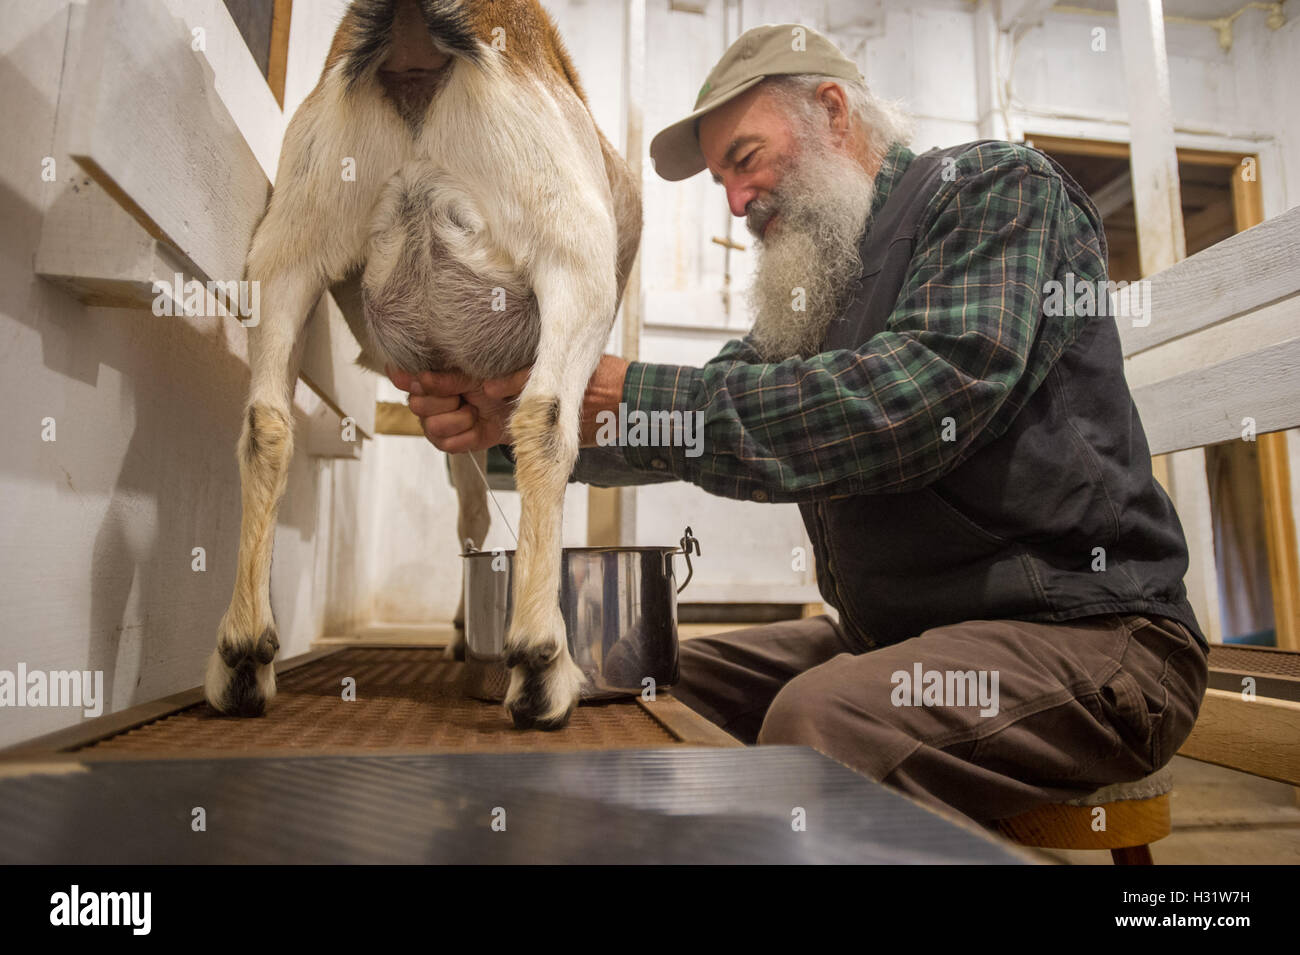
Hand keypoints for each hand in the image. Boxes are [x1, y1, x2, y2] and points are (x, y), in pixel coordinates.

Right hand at [387, 365, 528, 453]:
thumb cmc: (499, 383)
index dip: (407, 379)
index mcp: (430, 373)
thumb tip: (425, 378)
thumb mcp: (481, 373)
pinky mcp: (445, 442)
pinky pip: (447, 444)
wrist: (518, 409)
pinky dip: (468, 436)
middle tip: (465, 396)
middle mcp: (425, 397)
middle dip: (446, 401)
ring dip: (461, 420)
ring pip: (432, 426)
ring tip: (475, 411)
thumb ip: (453, 376)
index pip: (400, 375)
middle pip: (416, 404)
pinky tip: (477, 427)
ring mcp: (433, 421)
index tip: (424, 380)